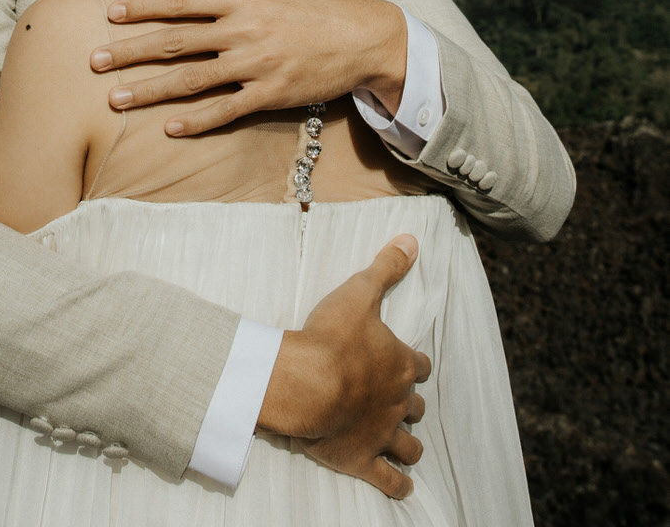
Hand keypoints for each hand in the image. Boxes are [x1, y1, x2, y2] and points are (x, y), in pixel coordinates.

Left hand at [90, 0, 407, 134]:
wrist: (367, 38)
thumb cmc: (321, 3)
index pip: (182, 2)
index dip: (143, 8)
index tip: (110, 13)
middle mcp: (243, 30)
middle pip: (176, 42)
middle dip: (131, 52)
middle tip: (94, 61)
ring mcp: (256, 65)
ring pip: (192, 80)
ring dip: (151, 90)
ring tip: (115, 99)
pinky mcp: (272, 94)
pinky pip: (227, 110)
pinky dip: (197, 121)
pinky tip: (169, 128)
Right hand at [259, 235, 429, 495]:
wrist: (308, 383)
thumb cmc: (332, 336)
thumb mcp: (360, 292)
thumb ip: (386, 266)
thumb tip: (411, 239)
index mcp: (399, 363)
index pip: (417, 364)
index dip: (413, 363)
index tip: (410, 363)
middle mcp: (397, 400)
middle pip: (413, 405)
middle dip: (409, 403)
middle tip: (400, 401)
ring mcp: (381, 432)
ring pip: (409, 445)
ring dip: (410, 444)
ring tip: (409, 446)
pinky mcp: (362, 459)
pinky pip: (389, 480)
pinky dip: (398, 484)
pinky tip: (403, 486)